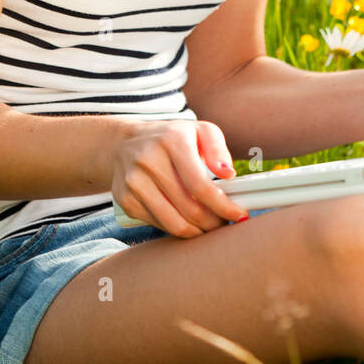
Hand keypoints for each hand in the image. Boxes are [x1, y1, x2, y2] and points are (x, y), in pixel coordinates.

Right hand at [111, 118, 248, 235]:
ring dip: (197, 231)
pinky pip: (158, 224)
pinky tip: (186, 222)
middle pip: (189, 207)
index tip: (238, 215)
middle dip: (213, 222)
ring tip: (209, 226)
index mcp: (172, 140)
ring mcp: (134, 181)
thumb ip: (217, 149)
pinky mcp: (125, 199)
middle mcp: (149, 159)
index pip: (200, 185)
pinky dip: (177, 228)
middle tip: (225, 224)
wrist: (125, 144)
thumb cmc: (171, 139)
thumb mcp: (199, 131)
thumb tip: (228, 174)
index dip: (223, 206)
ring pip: (173, 222)